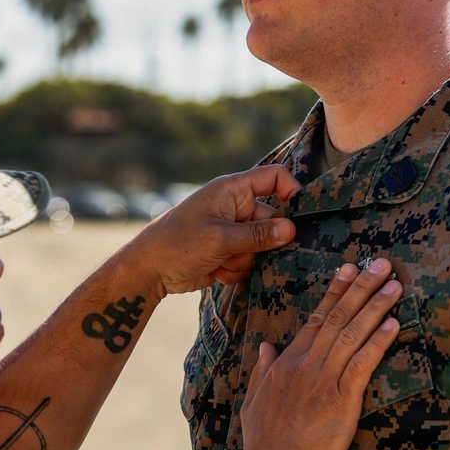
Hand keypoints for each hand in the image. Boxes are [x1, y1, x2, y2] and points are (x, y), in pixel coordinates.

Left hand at [130, 165, 300, 294]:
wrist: (149, 271)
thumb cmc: (177, 244)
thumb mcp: (220, 238)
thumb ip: (257, 235)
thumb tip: (291, 230)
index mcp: (232, 190)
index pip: (274, 178)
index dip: (291, 192)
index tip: (300, 215)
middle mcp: (235, 207)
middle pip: (272, 220)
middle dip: (264, 242)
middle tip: (249, 252)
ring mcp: (232, 232)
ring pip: (261, 247)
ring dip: (245, 260)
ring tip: (221, 262)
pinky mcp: (228, 253)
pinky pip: (248, 263)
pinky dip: (235, 271)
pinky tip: (216, 272)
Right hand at [240, 260, 400, 449]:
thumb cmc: (265, 443)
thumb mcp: (253, 403)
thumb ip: (262, 372)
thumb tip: (265, 347)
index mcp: (287, 363)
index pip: (315, 319)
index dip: (335, 292)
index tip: (349, 269)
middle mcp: (306, 365)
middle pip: (337, 318)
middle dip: (361, 288)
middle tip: (381, 263)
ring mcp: (324, 381)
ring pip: (352, 334)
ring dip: (375, 307)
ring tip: (394, 285)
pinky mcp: (342, 400)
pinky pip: (363, 364)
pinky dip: (378, 342)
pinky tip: (393, 324)